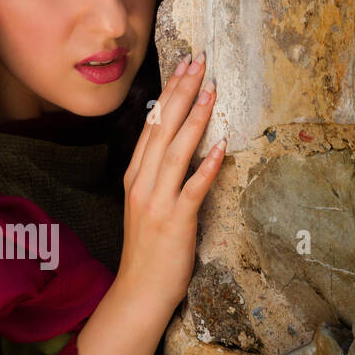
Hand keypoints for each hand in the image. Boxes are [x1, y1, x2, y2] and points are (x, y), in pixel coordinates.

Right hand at [117, 51, 224, 311]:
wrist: (139, 291)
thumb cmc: (149, 250)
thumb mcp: (146, 204)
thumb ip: (158, 175)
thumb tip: (180, 143)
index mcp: (135, 177)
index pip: (151, 125)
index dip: (169, 93)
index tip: (184, 66)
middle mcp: (142, 184)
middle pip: (161, 129)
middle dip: (181, 93)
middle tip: (199, 62)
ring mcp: (156, 203)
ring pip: (175, 152)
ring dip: (194, 120)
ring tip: (210, 91)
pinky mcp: (174, 222)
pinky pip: (192, 189)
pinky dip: (205, 167)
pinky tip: (219, 147)